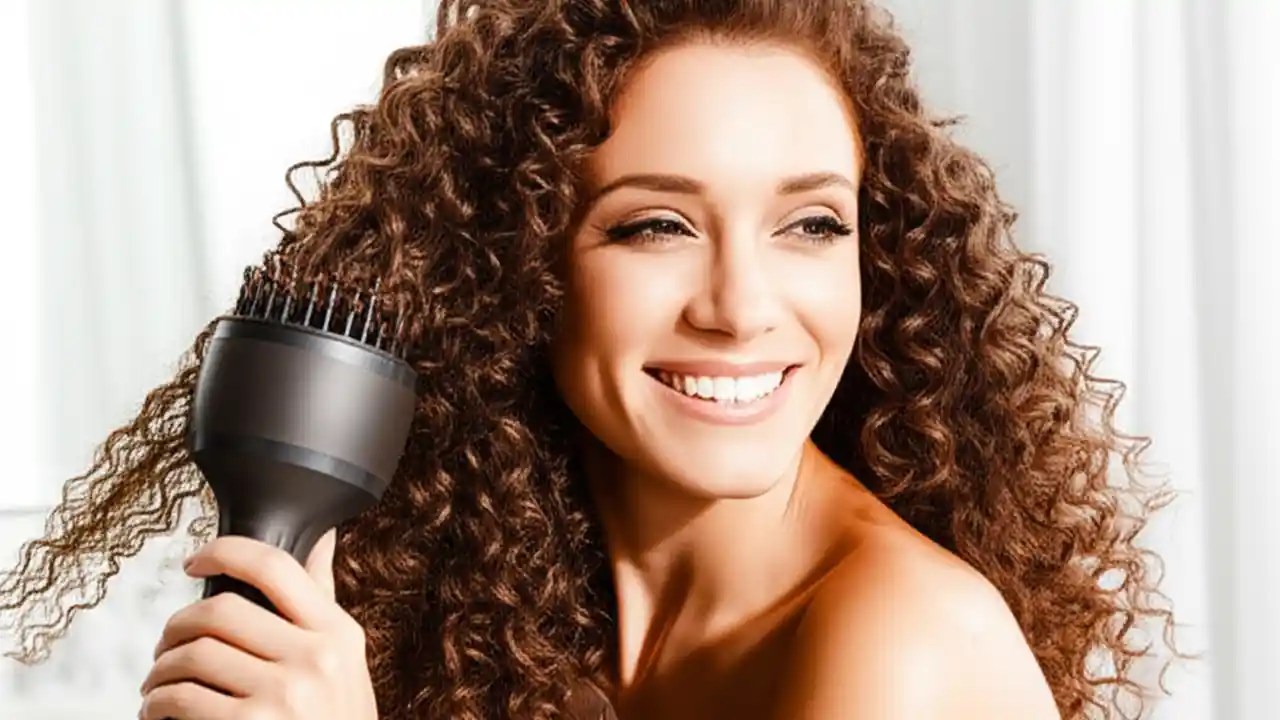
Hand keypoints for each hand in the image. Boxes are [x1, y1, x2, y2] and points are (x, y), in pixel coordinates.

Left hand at [138, 530, 377, 719]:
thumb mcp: (344, 659)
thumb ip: (322, 600)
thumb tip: (321, 535)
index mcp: (337, 633)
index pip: (275, 567)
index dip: (224, 552)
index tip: (195, 562)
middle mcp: (315, 659)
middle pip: (220, 611)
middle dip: (176, 626)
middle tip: (167, 644)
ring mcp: (284, 697)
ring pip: (192, 656)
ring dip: (160, 671)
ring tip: (158, 684)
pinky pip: (180, 700)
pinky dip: (157, 705)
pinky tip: (160, 712)